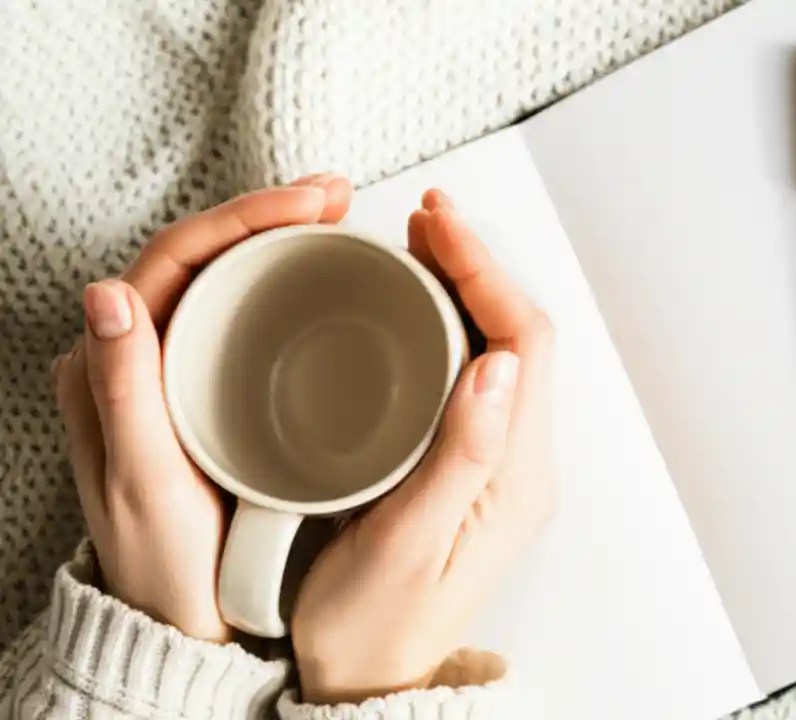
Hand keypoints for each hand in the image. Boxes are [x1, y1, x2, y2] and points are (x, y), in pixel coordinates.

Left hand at [52, 175, 352, 641]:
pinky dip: (285, 282)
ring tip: (337, 218)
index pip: (174, 259)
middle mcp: (138, 355)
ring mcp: (176, 368)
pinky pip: (243, 314)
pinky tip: (322, 275)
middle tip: (339, 196)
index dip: (240, 218)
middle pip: (203, 254)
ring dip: (279, 238)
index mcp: (111, 363)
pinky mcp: (210, 388)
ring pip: (225, 277)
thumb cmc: (165, 562)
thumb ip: (122, 391)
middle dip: (269, 212)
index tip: (308, 204)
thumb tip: (106, 292)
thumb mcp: (144, 482)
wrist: (184, 617)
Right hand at [292, 189, 556, 702]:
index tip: (435, 225)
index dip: (486, 271)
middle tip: (424, 216)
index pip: (526, 342)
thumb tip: (501, 362)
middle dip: (480, 265)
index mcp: (516, 475)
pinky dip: (452, 324)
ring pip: (505, 349)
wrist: (368, 679)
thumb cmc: (372, 624)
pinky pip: (478, 374)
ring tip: (420, 243)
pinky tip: (416, 306)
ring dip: (469, 288)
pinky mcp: (476, 465)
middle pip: (522, 334)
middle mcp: (523, 463)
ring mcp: (503, 463)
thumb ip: (460, 454)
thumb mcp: (406, 542)